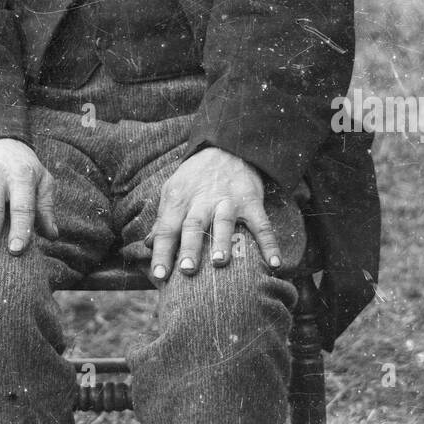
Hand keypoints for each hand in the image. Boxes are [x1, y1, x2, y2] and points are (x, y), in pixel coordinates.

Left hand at [145, 148, 280, 281]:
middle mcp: (203, 200)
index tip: (158, 275)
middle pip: (194, 224)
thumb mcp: (174, 190)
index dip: (162, 252)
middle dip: (190, 247)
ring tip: (219, 262)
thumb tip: (149, 244)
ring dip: (222, 241)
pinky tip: (274, 263)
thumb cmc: (196, 177)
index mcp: (180, 199)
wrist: (227, 148)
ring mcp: (228, 201)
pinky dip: (269, 244)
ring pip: (224, 222)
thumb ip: (163, 218)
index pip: (167, 228)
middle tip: (187, 270)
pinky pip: (261, 224)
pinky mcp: (251, 201)